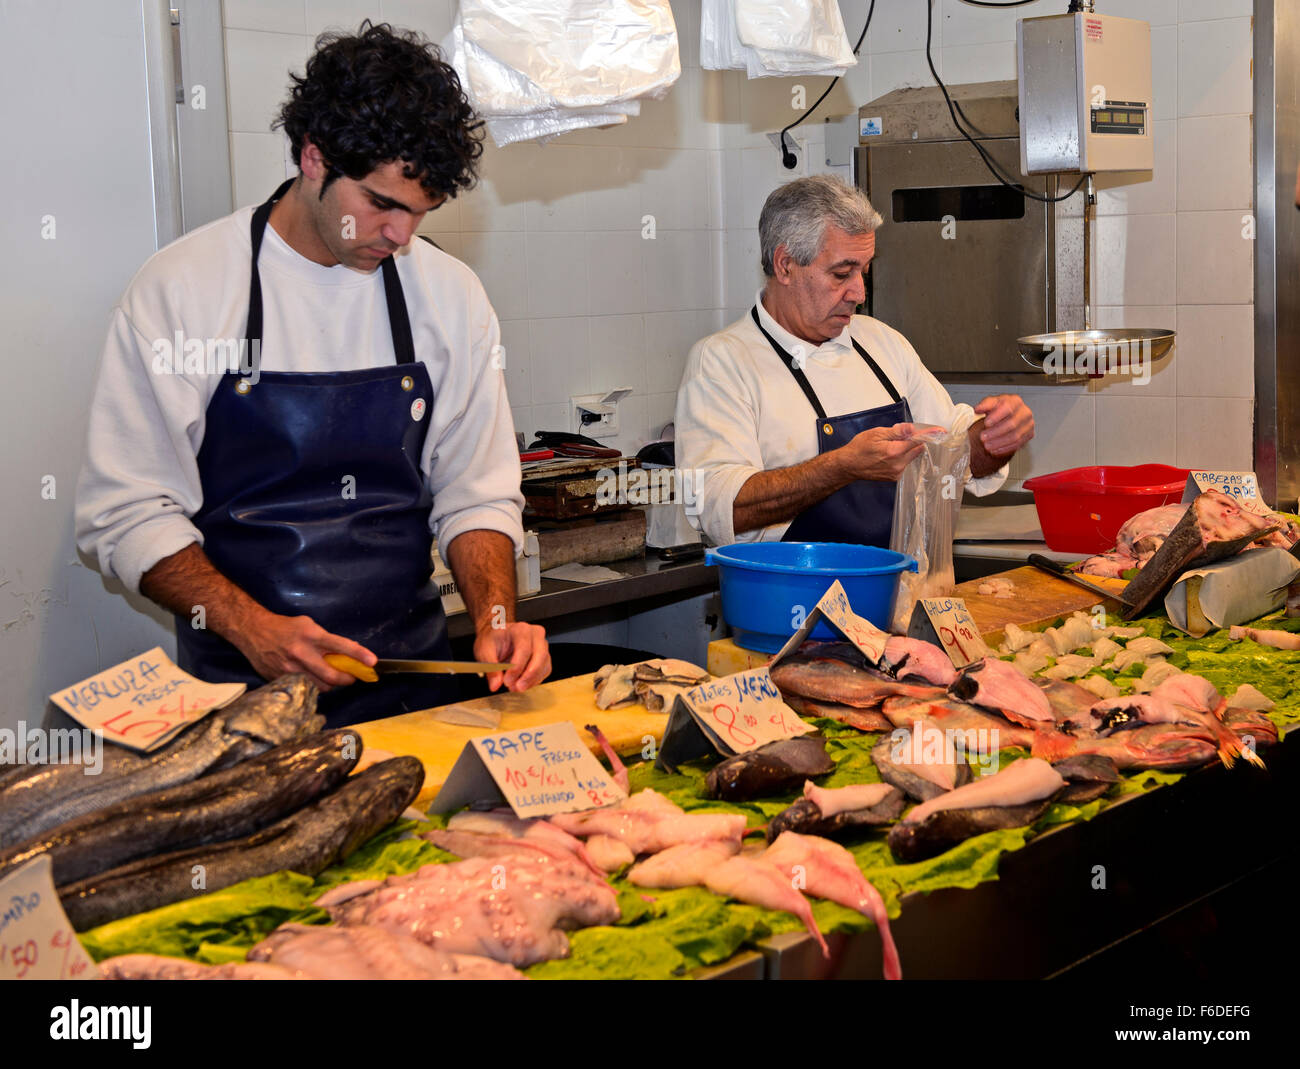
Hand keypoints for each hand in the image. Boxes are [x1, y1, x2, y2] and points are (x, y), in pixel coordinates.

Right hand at [232, 611, 375, 690]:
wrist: (253, 631)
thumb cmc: (285, 627)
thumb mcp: (308, 625)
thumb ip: (327, 639)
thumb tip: (348, 652)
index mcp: (310, 635)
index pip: (340, 646)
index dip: (359, 655)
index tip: (373, 662)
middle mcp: (301, 653)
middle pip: (331, 675)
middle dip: (346, 679)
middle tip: (351, 677)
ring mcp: (289, 669)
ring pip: (319, 686)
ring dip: (331, 684)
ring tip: (332, 677)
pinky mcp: (280, 679)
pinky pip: (305, 688)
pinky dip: (314, 686)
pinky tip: (313, 678)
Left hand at [474, 621, 550, 692]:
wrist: (498, 636)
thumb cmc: (493, 639)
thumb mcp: (484, 650)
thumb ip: (490, 668)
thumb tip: (495, 684)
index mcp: (520, 629)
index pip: (524, 649)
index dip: (517, 668)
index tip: (507, 681)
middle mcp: (535, 635)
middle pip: (540, 656)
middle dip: (528, 676)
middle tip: (516, 688)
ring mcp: (542, 645)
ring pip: (544, 665)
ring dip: (531, 680)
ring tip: (515, 688)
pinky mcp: (544, 656)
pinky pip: (545, 671)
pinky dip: (534, 681)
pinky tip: (522, 684)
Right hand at [839, 423, 926, 481]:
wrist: (848, 466)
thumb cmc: (859, 448)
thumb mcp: (876, 433)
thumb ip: (896, 432)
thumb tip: (912, 429)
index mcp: (894, 451)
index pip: (918, 441)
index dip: (929, 434)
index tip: (940, 431)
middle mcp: (898, 464)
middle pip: (917, 449)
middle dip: (913, 441)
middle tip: (899, 436)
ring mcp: (897, 472)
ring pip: (911, 456)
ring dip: (906, 450)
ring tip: (888, 447)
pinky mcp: (895, 477)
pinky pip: (905, 464)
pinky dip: (901, 457)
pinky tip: (887, 456)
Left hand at [974, 395, 1033, 456]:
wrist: (1006, 417)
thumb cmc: (999, 409)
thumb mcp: (990, 404)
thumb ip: (984, 405)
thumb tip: (978, 409)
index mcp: (1016, 401)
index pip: (1008, 408)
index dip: (996, 417)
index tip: (986, 423)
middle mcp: (1025, 412)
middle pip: (1012, 424)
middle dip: (995, 432)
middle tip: (983, 437)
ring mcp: (1029, 424)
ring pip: (1015, 436)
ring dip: (999, 442)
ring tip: (987, 446)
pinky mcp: (1029, 435)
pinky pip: (1017, 444)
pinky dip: (1004, 448)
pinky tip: (995, 450)